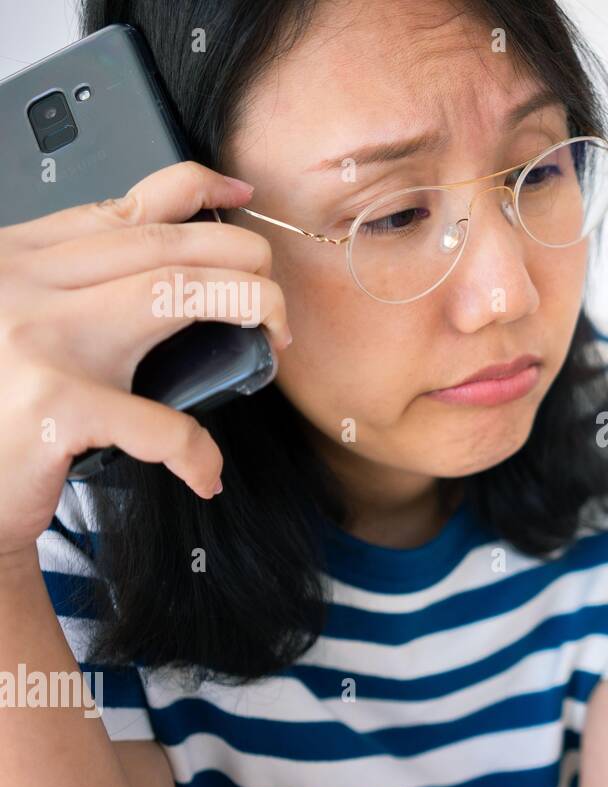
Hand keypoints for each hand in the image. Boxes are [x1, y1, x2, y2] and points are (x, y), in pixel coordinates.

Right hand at [0, 161, 291, 557]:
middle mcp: (23, 283)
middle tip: (277, 302)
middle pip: (165, 244)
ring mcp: (36, 340)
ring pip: (176, 291)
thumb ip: (81, 291)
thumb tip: (187, 269)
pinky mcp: (51, 405)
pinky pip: (160, 419)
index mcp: (22, 259)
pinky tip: (204, 471)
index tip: (242, 196)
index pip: (120, 207)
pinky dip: (197, 448)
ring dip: (249, 307)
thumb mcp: (32, 329)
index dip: (194, 191)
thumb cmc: (6, 415)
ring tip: (276, 340)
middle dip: (245, 258)